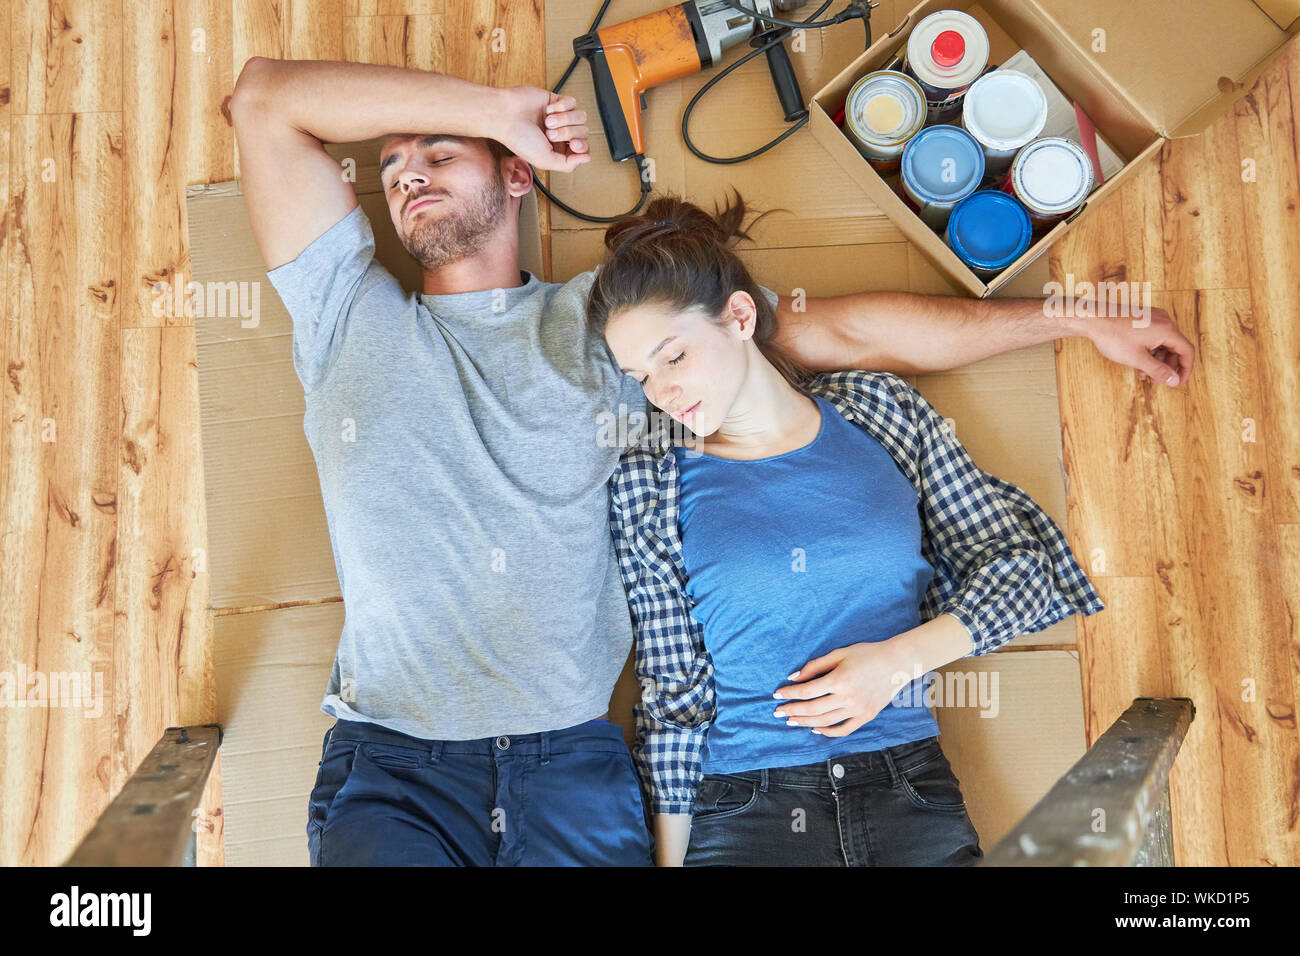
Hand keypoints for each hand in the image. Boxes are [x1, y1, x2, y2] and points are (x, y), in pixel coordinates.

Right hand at [495, 86, 591, 172]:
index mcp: (559, 149)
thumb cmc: (519, 139)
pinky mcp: (556, 100)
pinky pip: (572, 102)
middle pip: (583, 131)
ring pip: (581, 116)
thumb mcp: (544, 160)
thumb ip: (567, 164)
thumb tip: (587, 158)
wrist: (505, 115)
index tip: (573, 145)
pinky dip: (561, 106)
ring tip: (547, 121)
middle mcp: (561, 133)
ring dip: (565, 119)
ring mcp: (560, 116)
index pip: (583, 148)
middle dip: (568, 132)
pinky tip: (547, 110)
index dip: (582, 146)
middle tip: (549, 133)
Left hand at [772, 642, 913, 736]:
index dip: (789, 694)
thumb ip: (815, 666)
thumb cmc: (867, 654)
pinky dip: (828, 732)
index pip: (806, 691)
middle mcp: (847, 698)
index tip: (777, 695)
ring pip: (825, 722)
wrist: (897, 662)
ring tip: (792, 721)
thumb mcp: (839, 654)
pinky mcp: (866, 716)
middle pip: (812, 709)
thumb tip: (793, 677)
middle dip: (792, 711)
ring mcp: (857, 709)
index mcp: (839, 680)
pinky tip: (816, 729)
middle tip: (778, 712)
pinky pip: (844, 729)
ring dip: (805, 722)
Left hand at [1085, 306, 1194, 386]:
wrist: (1093, 319)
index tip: (1178, 382)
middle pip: (1175, 347)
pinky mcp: (1144, 317)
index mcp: (1166, 329)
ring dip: (1157, 359)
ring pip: (1164, 342)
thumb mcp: (1137, 359)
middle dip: (1167, 366)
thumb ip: (1158, 371)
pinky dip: (1151, 349)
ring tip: (1144, 371)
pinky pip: (1155, 336)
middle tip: (1155, 380)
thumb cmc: (1113, 337)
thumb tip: (1174, 380)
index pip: (1187, 351)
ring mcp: (1154, 317)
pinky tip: (1139, 359)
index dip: (1185, 369)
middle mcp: (1164, 320)